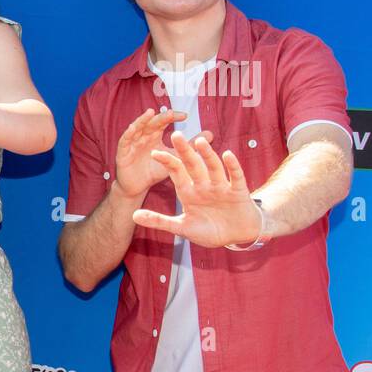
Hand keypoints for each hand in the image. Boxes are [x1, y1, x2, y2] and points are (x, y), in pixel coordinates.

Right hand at [114, 108, 213, 200]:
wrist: (137, 187)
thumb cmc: (154, 171)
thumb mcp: (174, 158)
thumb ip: (189, 147)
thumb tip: (210, 135)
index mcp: (155, 136)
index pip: (164, 122)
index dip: (172, 117)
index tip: (185, 116)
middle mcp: (143, 136)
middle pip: (152, 123)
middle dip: (161, 118)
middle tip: (171, 113)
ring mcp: (132, 143)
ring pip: (137, 127)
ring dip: (142, 120)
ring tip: (150, 113)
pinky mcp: (122, 152)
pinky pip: (124, 140)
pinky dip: (129, 133)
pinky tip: (134, 128)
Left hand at [133, 132, 262, 246]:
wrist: (236, 236)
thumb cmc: (209, 231)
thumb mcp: (181, 227)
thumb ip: (158, 220)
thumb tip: (133, 215)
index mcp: (189, 192)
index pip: (176, 173)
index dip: (167, 163)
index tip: (154, 152)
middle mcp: (203, 186)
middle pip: (193, 165)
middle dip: (184, 151)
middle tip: (175, 134)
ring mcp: (221, 187)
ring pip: (213, 168)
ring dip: (207, 155)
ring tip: (199, 141)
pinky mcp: (238, 192)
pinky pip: (235, 177)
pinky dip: (232, 167)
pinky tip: (227, 155)